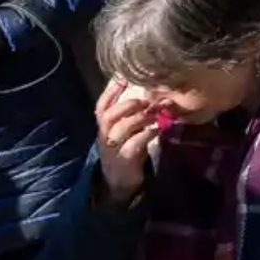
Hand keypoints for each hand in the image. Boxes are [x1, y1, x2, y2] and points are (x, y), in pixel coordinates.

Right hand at [94, 78, 159, 205]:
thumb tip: (153, 92)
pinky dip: (146, 134)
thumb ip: (133, 114)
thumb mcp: (126, 130)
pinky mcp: (125, 160)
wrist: (120, 182)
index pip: (102, 105)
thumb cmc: (126, 149)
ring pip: (120, 128)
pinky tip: (158, 129)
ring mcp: (113, 148)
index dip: (111, 90)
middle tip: (145, 101)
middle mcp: (105, 135)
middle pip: (108, 115)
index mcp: (105, 126)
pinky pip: (133, 145)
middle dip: (127, 104)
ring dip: (139, 118)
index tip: (123, 77)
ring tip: (155, 114)